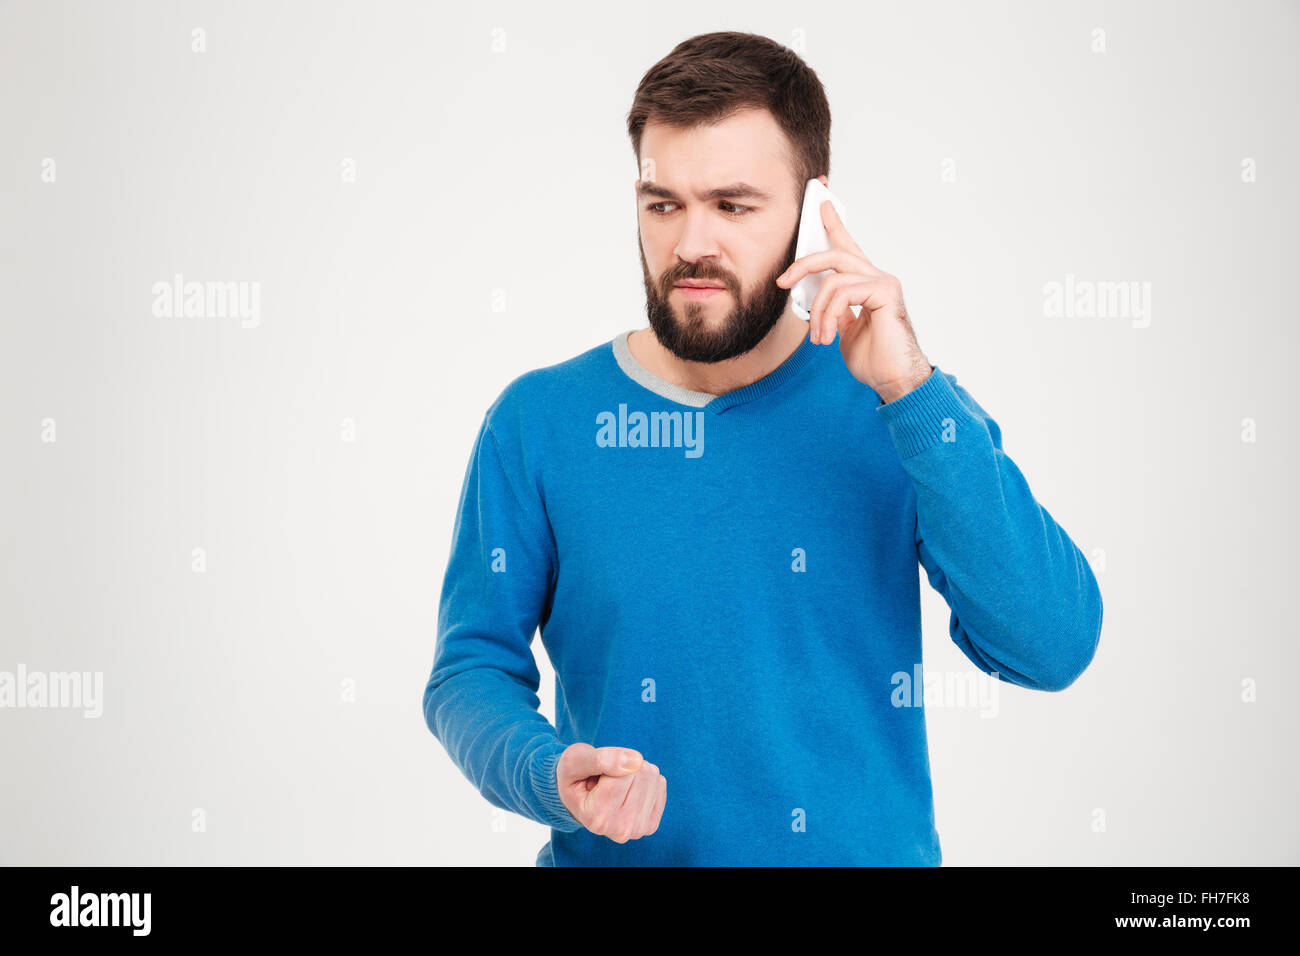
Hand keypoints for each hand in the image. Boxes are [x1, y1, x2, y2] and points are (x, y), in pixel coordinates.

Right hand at [556, 743, 665, 843]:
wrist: (578, 798)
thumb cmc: (573, 776)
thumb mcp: (576, 760)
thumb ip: (601, 759)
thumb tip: (637, 761)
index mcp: (596, 817)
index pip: (622, 773)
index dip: (609, 760)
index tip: (595, 773)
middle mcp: (618, 829)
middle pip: (640, 774)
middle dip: (624, 765)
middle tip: (605, 779)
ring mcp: (637, 830)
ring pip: (652, 776)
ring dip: (634, 771)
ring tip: (615, 784)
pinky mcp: (650, 825)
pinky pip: (660, 783)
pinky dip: (645, 778)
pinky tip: (628, 789)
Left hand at [776, 199, 931, 402]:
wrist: (895, 381)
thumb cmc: (874, 359)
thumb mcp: (843, 330)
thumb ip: (834, 310)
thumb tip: (815, 299)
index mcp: (866, 284)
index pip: (847, 246)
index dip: (833, 223)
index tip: (822, 201)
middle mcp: (877, 277)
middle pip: (835, 253)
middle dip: (804, 264)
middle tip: (783, 282)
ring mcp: (883, 282)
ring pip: (833, 278)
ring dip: (817, 311)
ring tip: (819, 337)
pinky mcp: (885, 292)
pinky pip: (842, 292)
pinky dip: (828, 316)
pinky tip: (828, 337)